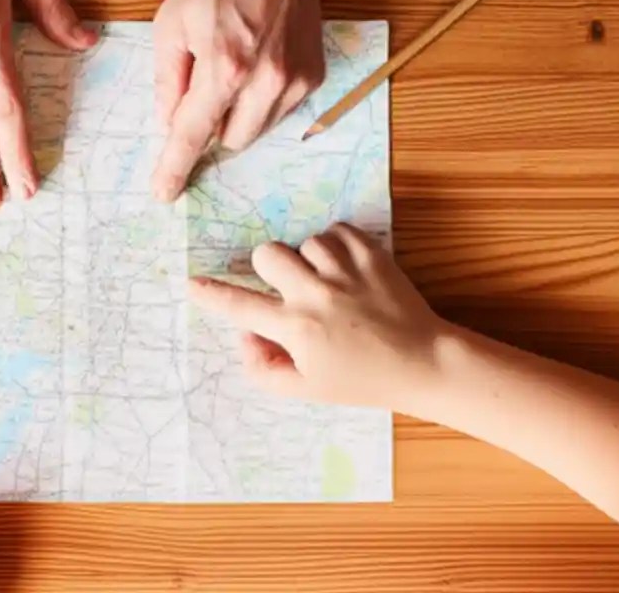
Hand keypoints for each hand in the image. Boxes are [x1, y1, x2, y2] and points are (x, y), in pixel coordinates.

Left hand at [151, 0, 324, 201]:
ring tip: (234, 63)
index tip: (164, 194)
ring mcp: (294, 80)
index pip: (193, 133)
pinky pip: (278, 111)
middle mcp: (265, 80)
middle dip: (210, 124)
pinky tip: (257, 60)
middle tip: (202, 85)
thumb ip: (166, 81)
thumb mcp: (171, 25)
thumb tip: (168, 124)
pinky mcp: (312, 77)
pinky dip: (260, 99)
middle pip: (228, 140)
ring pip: (255, 129)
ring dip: (236, 112)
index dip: (175, 166)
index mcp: (224, 67)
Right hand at [188, 224, 447, 408]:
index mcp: (298, 329)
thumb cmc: (362, 380)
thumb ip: (264, 368)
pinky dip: (336, 244)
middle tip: (288, 287)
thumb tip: (243, 335)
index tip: (192, 283)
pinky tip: (346, 268)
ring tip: (328, 281)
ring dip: (309, 258)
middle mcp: (317, 295)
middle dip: (269, 267)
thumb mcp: (307, 389)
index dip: (212, 295)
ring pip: (304, 241)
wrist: (425, 362)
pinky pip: (337, 230)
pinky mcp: (373, 254)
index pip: (241, 307)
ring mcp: (347, 271)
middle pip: (268, 254)